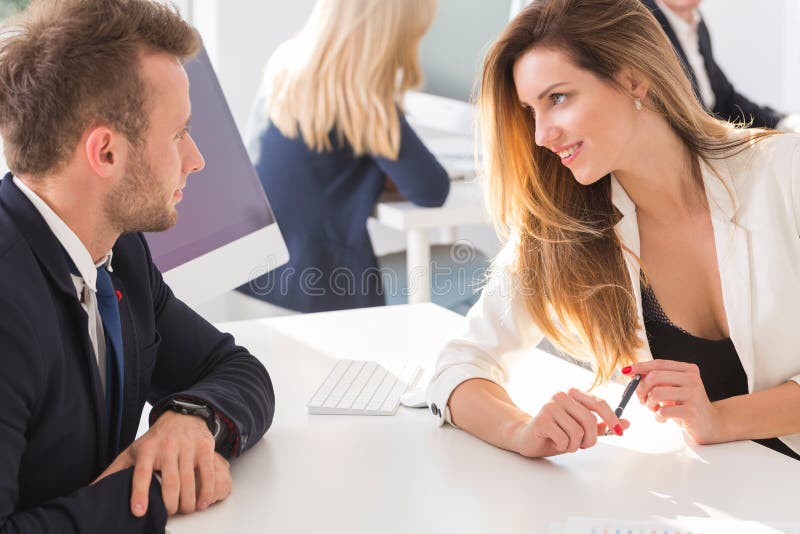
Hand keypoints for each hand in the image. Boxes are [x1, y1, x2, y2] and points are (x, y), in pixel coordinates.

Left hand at [93, 411, 219, 516]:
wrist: (182, 416)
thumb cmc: (155, 440)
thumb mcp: (133, 451)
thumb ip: (114, 471)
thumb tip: (92, 489)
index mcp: (147, 449)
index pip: (142, 473)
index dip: (140, 493)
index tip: (139, 512)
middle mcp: (167, 447)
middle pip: (170, 482)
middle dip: (170, 504)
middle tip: (169, 514)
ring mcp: (188, 447)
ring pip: (189, 481)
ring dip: (188, 502)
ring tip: (185, 511)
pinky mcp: (205, 448)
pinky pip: (208, 473)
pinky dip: (206, 492)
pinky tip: (202, 503)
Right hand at [512, 388, 629, 457]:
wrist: (528, 437)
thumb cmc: (556, 433)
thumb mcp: (581, 430)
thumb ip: (601, 426)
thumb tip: (625, 424)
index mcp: (573, 394)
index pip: (599, 402)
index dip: (612, 418)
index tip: (619, 431)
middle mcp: (562, 396)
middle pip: (589, 420)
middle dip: (591, 439)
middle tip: (584, 445)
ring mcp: (550, 406)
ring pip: (577, 431)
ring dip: (575, 444)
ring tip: (565, 443)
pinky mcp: (542, 419)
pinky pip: (564, 439)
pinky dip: (563, 446)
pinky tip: (554, 442)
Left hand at [626, 360, 722, 443]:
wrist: (710, 425)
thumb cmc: (686, 406)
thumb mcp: (671, 389)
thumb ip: (655, 380)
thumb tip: (629, 373)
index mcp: (688, 369)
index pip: (659, 364)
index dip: (640, 367)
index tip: (626, 371)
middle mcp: (692, 379)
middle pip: (655, 376)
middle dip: (641, 389)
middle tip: (641, 400)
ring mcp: (693, 394)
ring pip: (656, 393)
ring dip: (649, 404)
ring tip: (654, 409)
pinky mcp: (692, 411)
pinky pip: (663, 410)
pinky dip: (657, 416)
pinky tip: (663, 418)